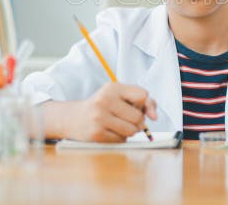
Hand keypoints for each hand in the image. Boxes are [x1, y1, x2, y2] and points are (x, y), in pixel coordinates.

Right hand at [43, 83, 157, 141]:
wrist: (73, 118)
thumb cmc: (103, 106)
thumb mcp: (119, 96)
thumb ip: (143, 102)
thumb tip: (154, 116)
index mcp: (112, 87)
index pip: (143, 95)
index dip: (144, 104)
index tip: (137, 107)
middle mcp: (104, 100)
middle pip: (138, 117)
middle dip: (137, 122)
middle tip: (126, 119)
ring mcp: (99, 118)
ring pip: (131, 131)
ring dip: (128, 132)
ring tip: (117, 126)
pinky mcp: (96, 134)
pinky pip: (121, 141)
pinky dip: (119, 139)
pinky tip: (108, 132)